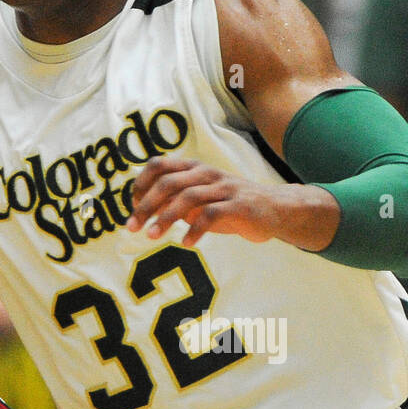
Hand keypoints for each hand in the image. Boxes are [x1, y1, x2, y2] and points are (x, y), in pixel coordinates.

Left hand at [125, 157, 336, 250]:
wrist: (276, 210)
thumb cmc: (230, 206)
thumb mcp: (200, 200)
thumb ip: (175, 201)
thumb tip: (141, 209)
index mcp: (195, 168)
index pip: (159, 165)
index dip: (141, 183)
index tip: (131, 206)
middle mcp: (207, 174)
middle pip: (168, 183)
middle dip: (146, 205)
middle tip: (131, 227)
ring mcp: (224, 188)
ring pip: (188, 197)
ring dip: (166, 218)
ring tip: (151, 237)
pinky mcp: (239, 205)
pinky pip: (211, 214)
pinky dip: (195, 229)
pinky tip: (185, 243)